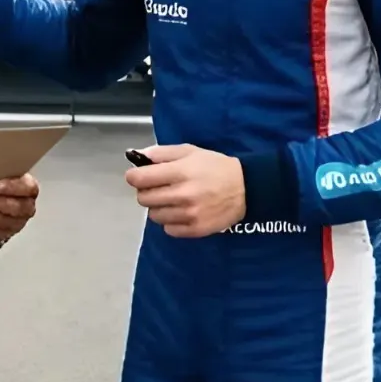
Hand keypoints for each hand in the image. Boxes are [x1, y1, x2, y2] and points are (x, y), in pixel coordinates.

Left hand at [125, 144, 245, 237]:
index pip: (140, 179)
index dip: (134, 176)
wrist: (246, 188)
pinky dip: (171, 221)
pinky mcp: (195, 230)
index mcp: (180, 172)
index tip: (139, 176)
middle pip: (143, 199)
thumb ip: (162, 153)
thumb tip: (137, 156)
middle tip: (159, 188)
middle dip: (146, 192)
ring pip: (154, 216)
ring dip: (159, 207)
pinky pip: (168, 229)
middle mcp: (182, 195)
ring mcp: (188, 215)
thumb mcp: (190, 151)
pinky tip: (182, 212)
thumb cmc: (215, 167)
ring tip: (173, 200)